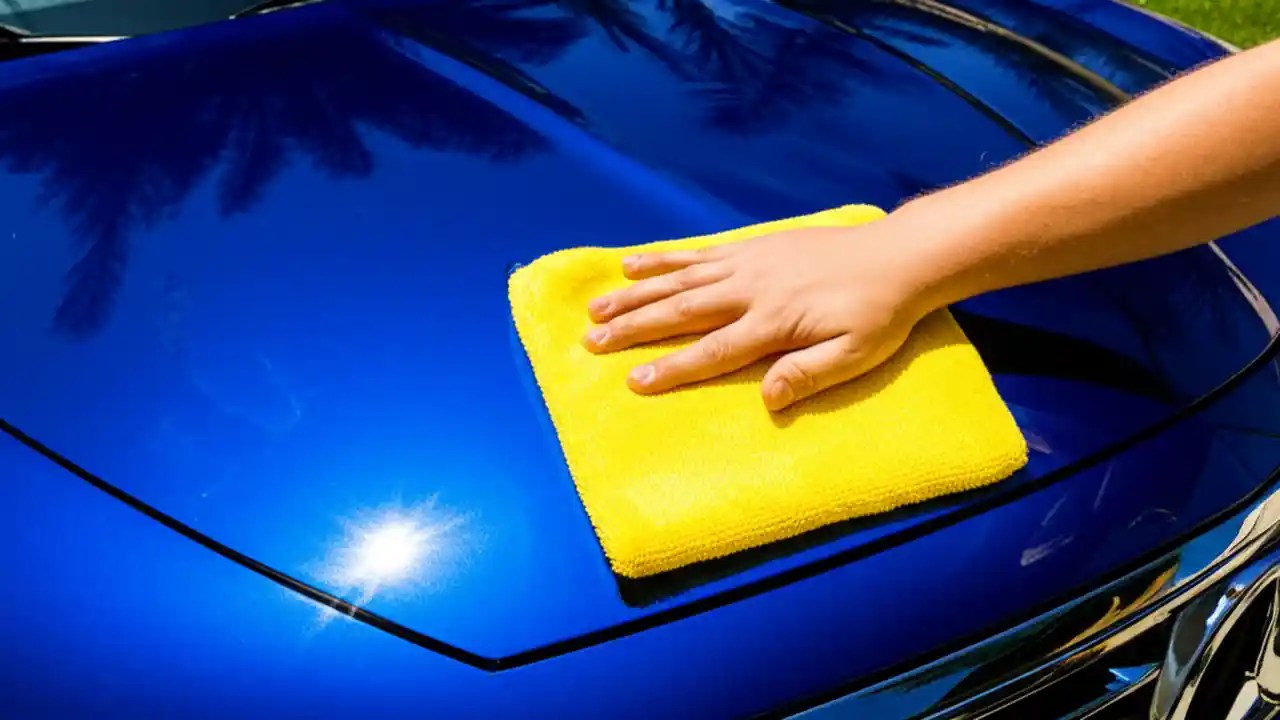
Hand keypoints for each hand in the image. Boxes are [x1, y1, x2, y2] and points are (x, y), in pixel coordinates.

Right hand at [582, 222, 939, 410]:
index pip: (713, 351)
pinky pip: (698, 254)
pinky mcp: (751, 247)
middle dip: (634, 328)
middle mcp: (751, 290)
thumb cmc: (880, 314)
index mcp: (774, 322)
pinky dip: (663, 260)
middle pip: (682, 311)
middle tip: (592, 342)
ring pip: (680, 280)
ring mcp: (748, 264)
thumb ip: (809, 374)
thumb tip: (767, 399)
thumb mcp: (856, 355)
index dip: (672, 369)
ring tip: (597, 307)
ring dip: (636, 294)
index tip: (634, 382)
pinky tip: (633, 266)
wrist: (899, 256)